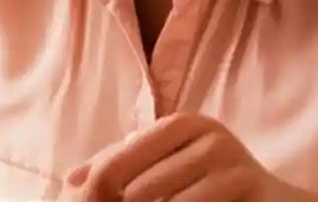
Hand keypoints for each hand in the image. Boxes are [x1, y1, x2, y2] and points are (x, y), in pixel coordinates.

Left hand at [64, 114, 313, 201]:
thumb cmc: (209, 188)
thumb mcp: (162, 171)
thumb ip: (118, 169)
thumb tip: (71, 179)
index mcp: (179, 124)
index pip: (116, 162)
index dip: (99, 193)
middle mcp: (206, 133)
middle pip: (136, 187)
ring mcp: (230, 158)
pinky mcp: (247, 182)